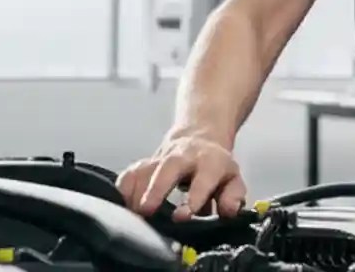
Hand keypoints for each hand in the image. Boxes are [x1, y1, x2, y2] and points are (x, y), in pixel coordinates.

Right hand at [116, 133, 246, 220]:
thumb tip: (228, 211)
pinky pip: (131, 172)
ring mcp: (162, 158)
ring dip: (135, 191)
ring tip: (131, 214)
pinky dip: (123, 187)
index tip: (182, 217)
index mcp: (210, 163)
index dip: (193, 198)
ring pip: (146, 170)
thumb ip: (232, 197)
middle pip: (168, 168)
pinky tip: (121, 204)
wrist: (200, 138)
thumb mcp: (233, 180)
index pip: (202, 180)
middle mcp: (184, 157)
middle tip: (145, 211)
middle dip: (156, 189)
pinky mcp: (146, 162)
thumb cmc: (217, 167)